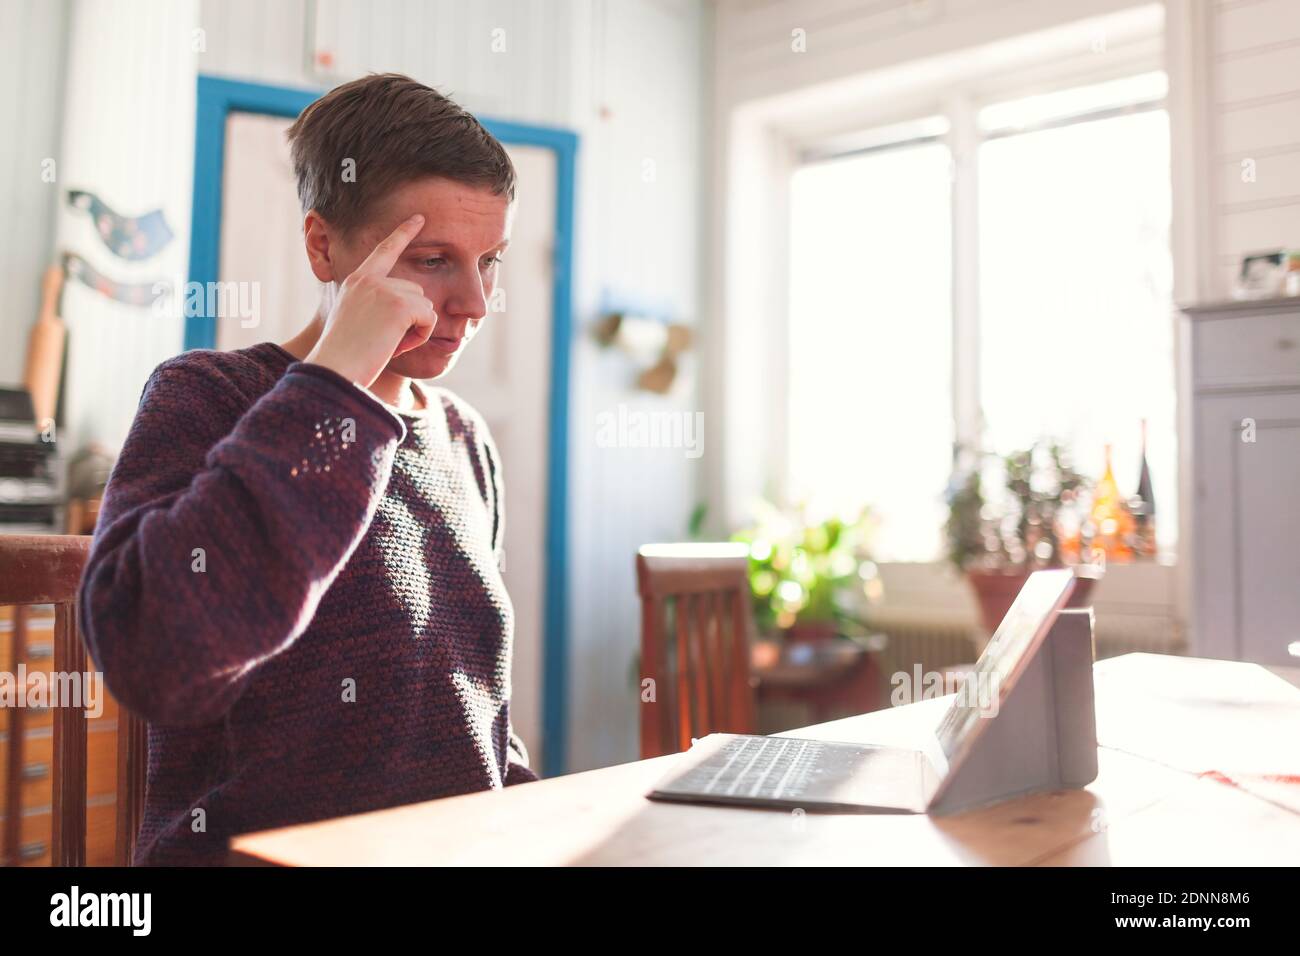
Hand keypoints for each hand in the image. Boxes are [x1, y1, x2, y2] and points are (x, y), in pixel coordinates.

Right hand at [304, 214, 435, 389]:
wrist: (335, 369)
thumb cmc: (344, 355)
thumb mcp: (356, 320)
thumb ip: (377, 305)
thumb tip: (414, 302)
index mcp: (357, 280)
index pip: (385, 249)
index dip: (403, 232)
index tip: (419, 217)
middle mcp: (371, 279)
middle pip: (417, 292)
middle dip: (411, 319)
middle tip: (384, 340)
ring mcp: (386, 289)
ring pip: (425, 306)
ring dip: (415, 329)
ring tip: (387, 343)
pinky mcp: (400, 305)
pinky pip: (429, 319)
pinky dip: (420, 336)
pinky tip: (396, 345)